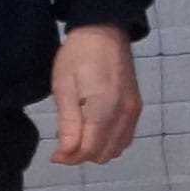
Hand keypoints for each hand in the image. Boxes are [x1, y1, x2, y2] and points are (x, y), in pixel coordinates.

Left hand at [49, 24, 139, 165]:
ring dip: (96, 149)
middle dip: (82, 155)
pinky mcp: (136, 108)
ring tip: (78, 135)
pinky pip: (125, 137)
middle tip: (64, 143)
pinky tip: (94, 130)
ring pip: (117, 149)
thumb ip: (68, 124)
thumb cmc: (77, 57)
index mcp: (105, 109)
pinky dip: (109, 142)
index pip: (89, 149)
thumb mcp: (64, 88)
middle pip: (104, 154)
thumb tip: (66, 154)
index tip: (53, 154)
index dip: (69, 158)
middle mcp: (125, 114)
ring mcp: (134, 112)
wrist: (105, 32)